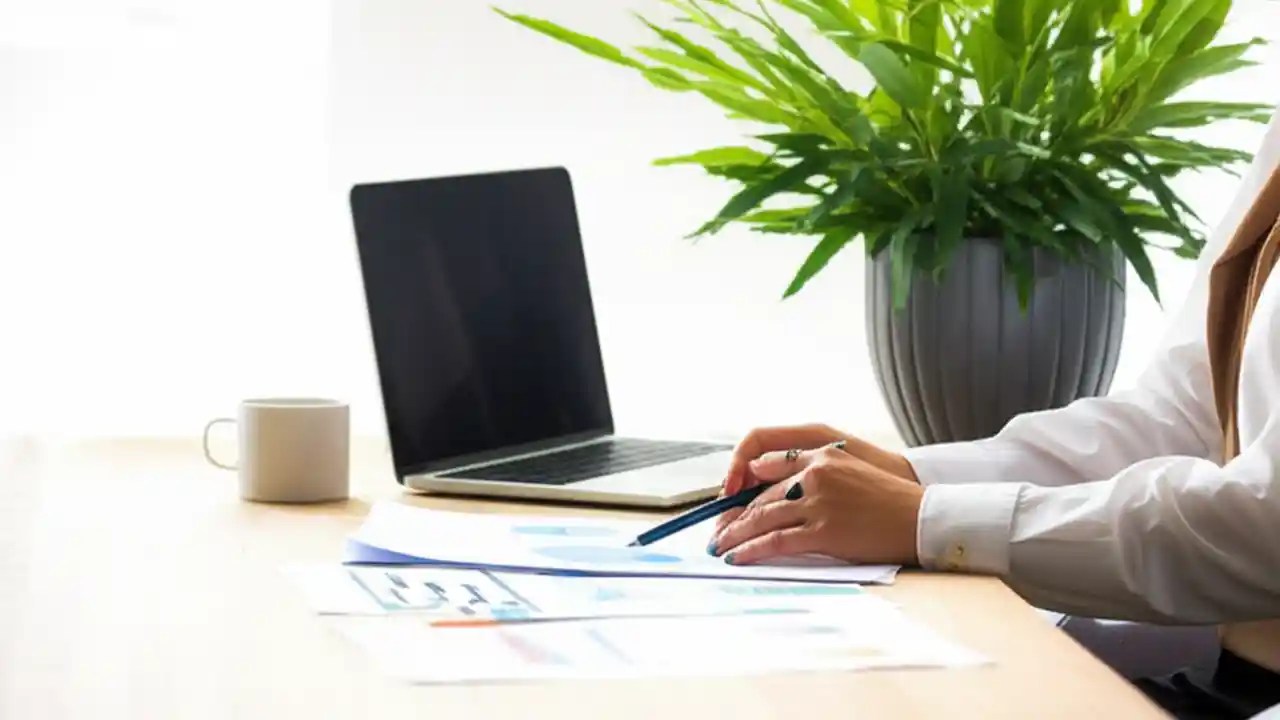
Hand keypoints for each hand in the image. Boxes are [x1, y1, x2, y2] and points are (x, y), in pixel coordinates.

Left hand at [715, 423, 916, 533]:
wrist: (920, 518)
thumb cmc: (888, 498)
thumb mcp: (850, 468)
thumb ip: (812, 470)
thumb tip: (771, 482)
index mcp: (822, 454)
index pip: (767, 465)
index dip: (743, 484)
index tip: (730, 500)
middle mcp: (816, 475)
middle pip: (760, 495)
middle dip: (733, 515)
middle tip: (716, 529)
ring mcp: (818, 504)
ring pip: (762, 519)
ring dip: (734, 534)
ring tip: (719, 545)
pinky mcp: (823, 532)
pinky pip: (775, 542)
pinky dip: (751, 550)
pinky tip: (736, 556)